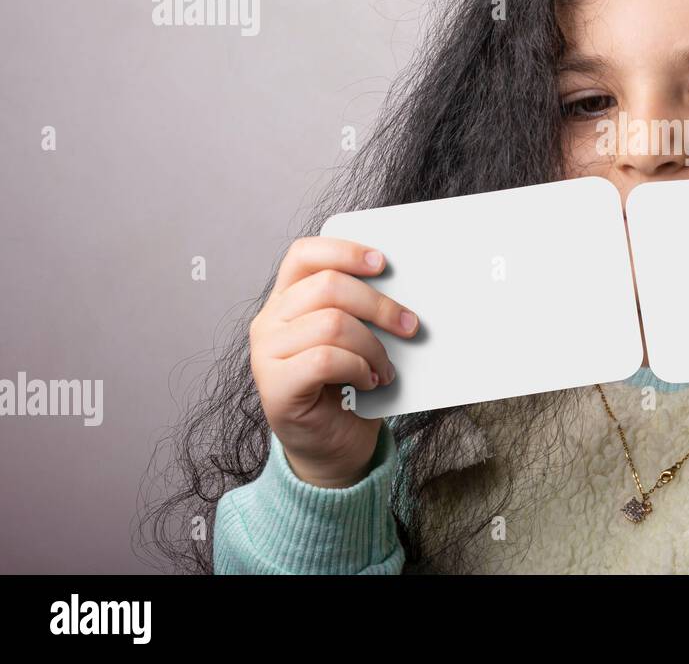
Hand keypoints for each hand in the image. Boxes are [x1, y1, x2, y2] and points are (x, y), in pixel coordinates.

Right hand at [249, 237, 419, 486]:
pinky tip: (370, 382)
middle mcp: (270, 321)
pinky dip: (358, 368)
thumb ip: (363, 312)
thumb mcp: (355, 340)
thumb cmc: (348, 389)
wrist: (332, 448)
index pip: (304, 254)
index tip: (382, 262)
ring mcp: (267, 354)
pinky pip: (326, 359)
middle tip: (410, 325)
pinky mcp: (275, 386)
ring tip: (385, 367)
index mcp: (286, 300)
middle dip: (379, 304)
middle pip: (328, 286)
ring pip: (332, 323)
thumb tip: (408, 290)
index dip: (344, 250)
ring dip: (373, 346)